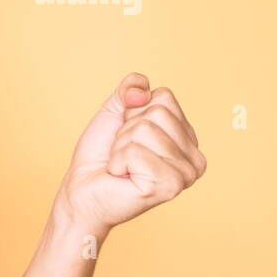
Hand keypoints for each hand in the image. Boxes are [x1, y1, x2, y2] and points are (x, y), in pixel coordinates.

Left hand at [58, 73, 206, 237]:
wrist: (81, 189)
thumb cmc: (100, 155)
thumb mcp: (115, 111)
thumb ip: (131, 88)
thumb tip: (142, 90)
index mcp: (188, 138)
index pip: (164, 97)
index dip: (134, 112)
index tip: (127, 135)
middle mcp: (195, 157)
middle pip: (158, 112)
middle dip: (127, 129)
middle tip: (122, 153)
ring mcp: (186, 174)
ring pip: (146, 130)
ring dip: (121, 146)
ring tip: (122, 166)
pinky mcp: (169, 186)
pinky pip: (135, 151)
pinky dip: (118, 160)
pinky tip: (122, 176)